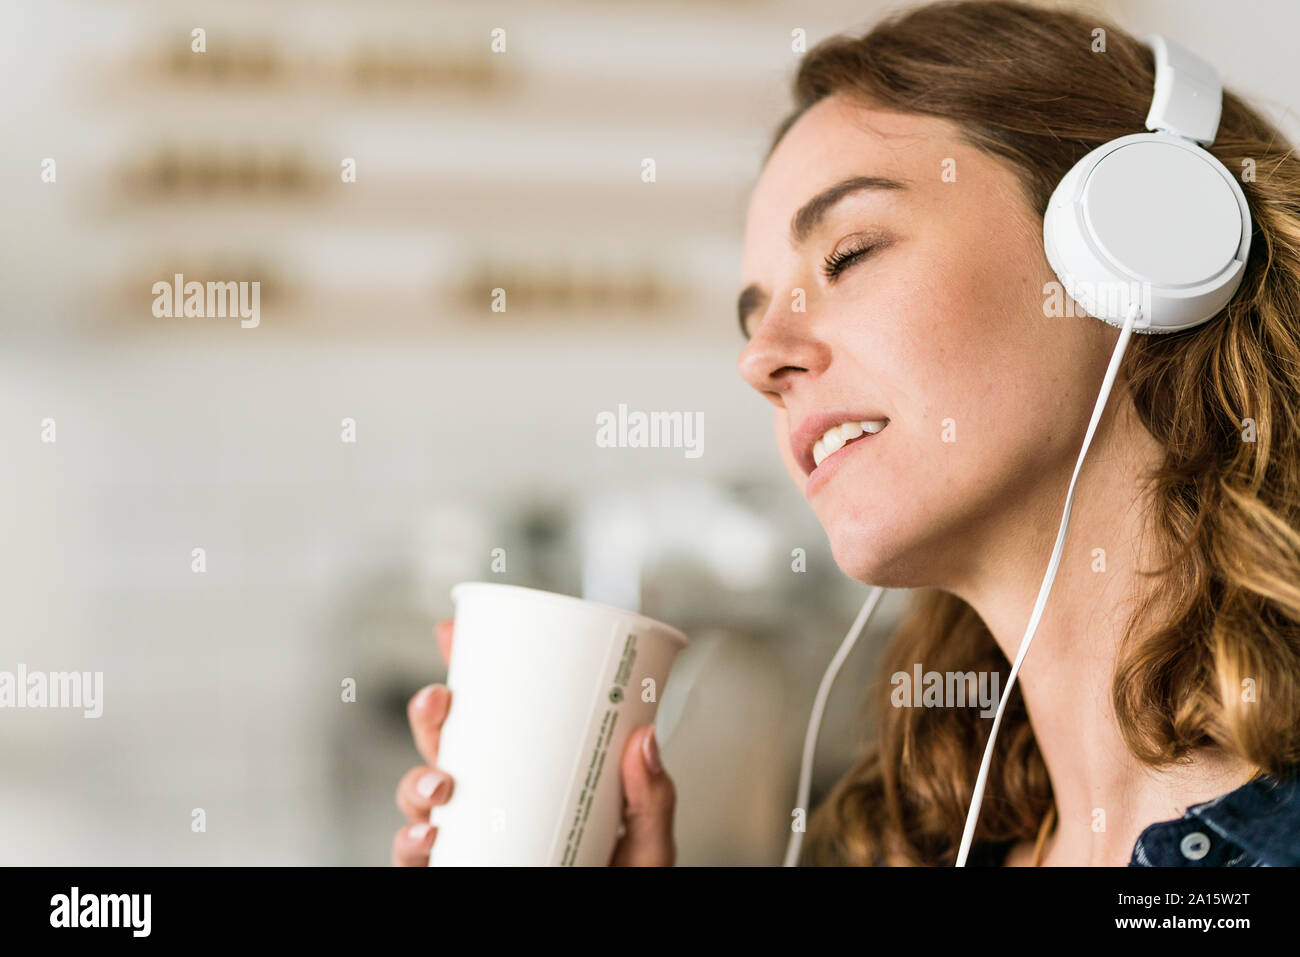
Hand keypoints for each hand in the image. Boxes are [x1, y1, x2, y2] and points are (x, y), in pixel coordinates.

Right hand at [392, 618, 676, 865]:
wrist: (602, 930)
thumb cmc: (619, 883)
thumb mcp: (647, 845)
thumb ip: (651, 802)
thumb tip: (646, 741)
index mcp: (534, 775)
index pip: (495, 715)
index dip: (467, 672)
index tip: (453, 634)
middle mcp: (493, 802)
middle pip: (446, 745)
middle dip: (430, 714)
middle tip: (441, 699)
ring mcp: (469, 838)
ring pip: (421, 797)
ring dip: (416, 779)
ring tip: (442, 783)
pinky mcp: (452, 873)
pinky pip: (413, 858)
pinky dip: (408, 844)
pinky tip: (426, 838)